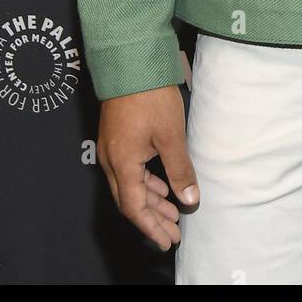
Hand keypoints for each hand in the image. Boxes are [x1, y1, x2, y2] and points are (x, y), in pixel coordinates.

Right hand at [97, 85, 199, 249]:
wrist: (131, 61)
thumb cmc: (151, 96)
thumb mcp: (171, 135)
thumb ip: (179, 170)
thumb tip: (190, 199)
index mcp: (121, 163)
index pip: (134, 208)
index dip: (152, 227)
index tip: (167, 240)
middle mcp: (110, 160)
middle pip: (129, 200)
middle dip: (152, 219)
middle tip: (174, 232)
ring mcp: (111, 148)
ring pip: (129, 185)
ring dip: (150, 201)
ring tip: (172, 212)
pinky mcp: (116, 137)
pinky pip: (128, 170)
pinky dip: (145, 182)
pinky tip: (160, 185)